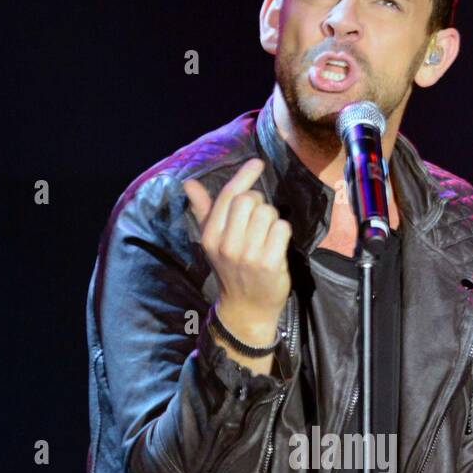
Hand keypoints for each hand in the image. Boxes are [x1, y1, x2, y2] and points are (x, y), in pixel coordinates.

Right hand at [183, 157, 292, 357]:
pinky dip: (283, 233)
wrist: (246, 310)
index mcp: (211, 236)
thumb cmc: (232, 270)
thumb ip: (204, 211)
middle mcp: (227, 245)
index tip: (257, 162)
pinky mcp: (269, 264)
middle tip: (259, 220)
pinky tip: (276, 245)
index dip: (244, 175)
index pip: (229, 196)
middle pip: (250, 200)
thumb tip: (189, 184)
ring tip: (266, 236)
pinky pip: (282, 229)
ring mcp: (248, 255)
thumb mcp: (213, 242)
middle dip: (260, 204)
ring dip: (272, 219)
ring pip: (268, 213)